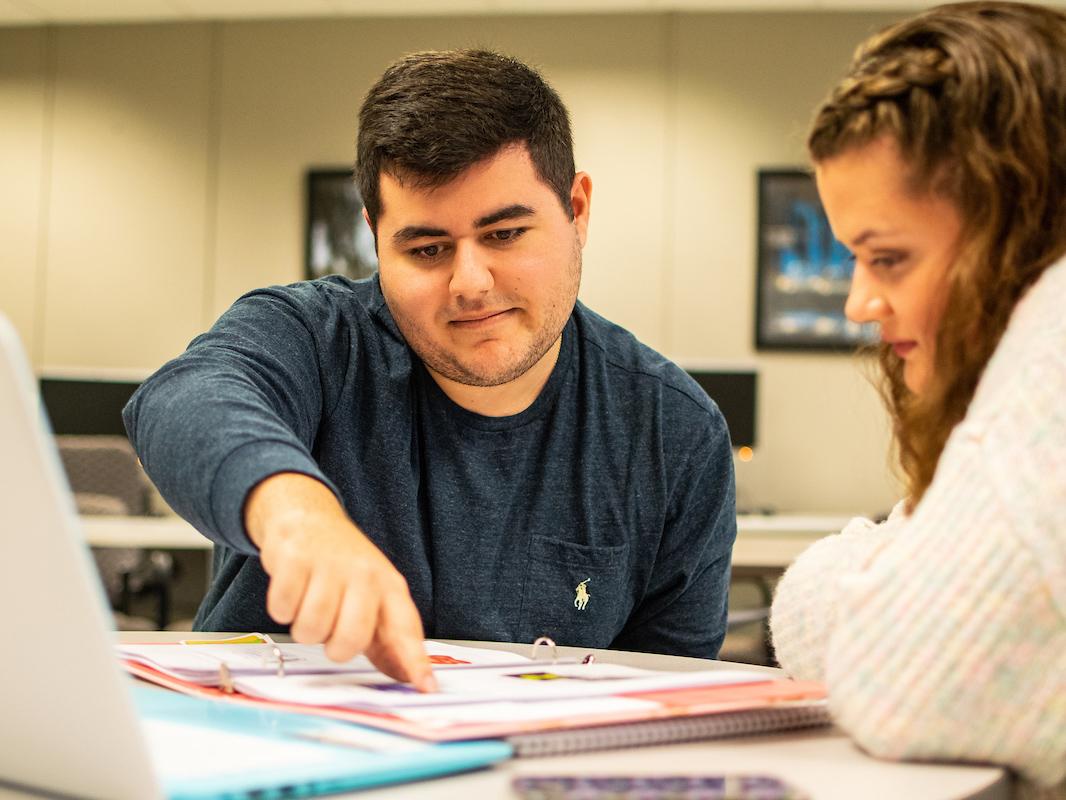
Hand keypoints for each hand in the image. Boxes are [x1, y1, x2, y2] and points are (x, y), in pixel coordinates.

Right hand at [245, 473, 436, 691]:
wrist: (309, 519)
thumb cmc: (344, 568)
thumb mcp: (373, 598)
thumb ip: (386, 640)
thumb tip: (406, 677)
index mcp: (389, 586)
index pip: (406, 628)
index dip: (414, 660)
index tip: (426, 686)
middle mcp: (364, 574)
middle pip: (350, 639)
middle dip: (334, 647)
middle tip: (331, 629)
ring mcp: (330, 564)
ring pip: (311, 629)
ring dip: (304, 628)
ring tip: (310, 605)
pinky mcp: (295, 558)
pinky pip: (282, 609)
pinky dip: (282, 607)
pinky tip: (293, 590)